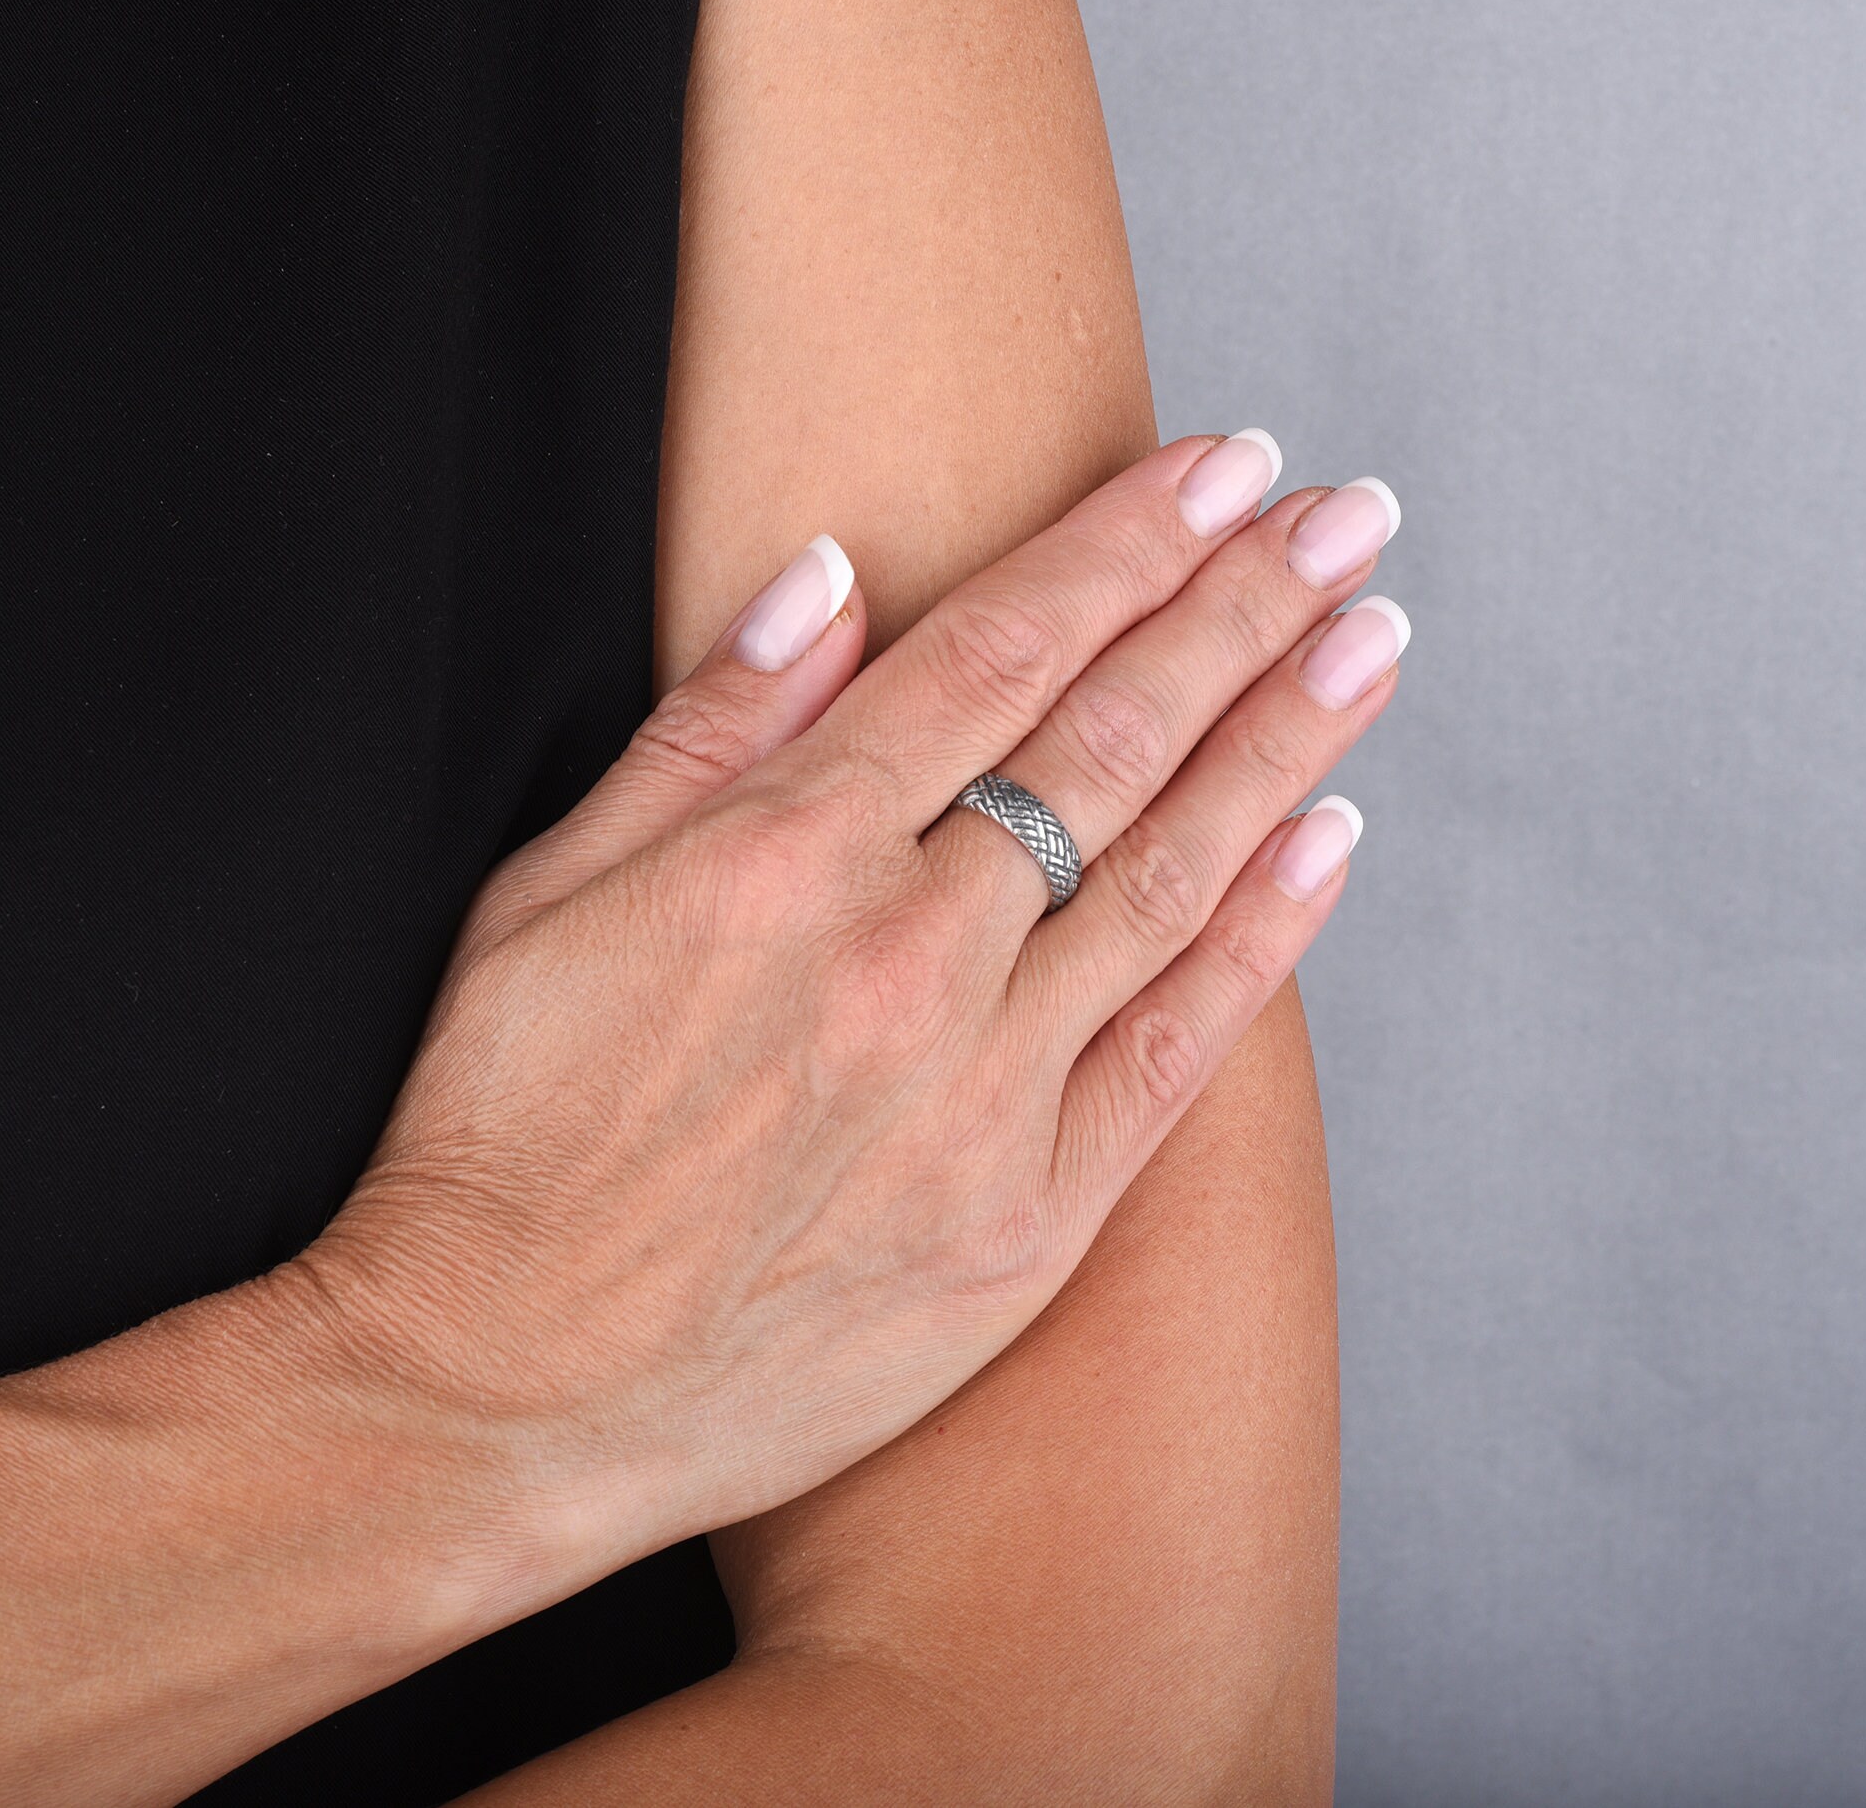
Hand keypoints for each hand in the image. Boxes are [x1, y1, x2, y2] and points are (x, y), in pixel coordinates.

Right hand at [292, 433, 1407, 1626]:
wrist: (494, 1398)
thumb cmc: (498, 1143)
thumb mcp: (546, 897)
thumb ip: (705, 734)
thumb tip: (832, 581)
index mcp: (786, 859)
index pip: (999, 652)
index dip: (1127, 545)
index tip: (1223, 466)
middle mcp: (907, 955)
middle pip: (1116, 739)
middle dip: (1247, 608)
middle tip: (1350, 518)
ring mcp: (981, 1092)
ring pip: (1173, 873)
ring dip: (1289, 741)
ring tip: (1372, 639)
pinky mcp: (1025, 1221)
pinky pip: (1176, 1052)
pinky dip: (1263, 939)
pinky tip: (1331, 842)